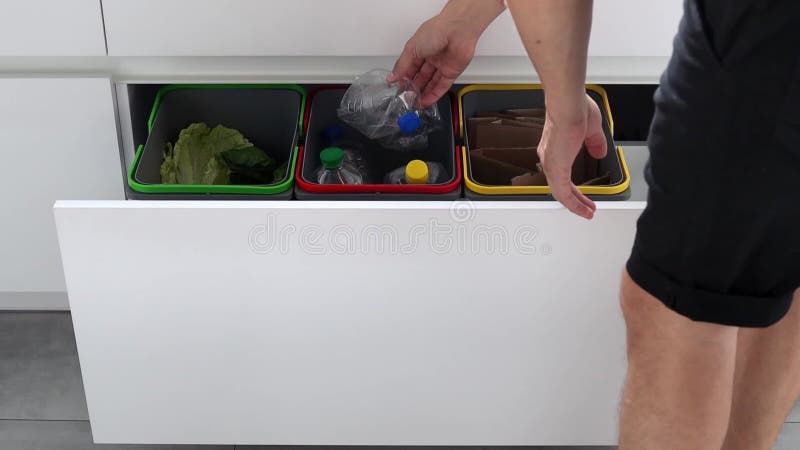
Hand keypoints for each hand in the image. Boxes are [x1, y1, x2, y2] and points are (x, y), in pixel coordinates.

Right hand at [388, 15, 479, 107]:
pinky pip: (441, 87)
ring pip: (430, 83)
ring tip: (414, 102)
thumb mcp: (411, 49)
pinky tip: (426, 102)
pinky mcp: (451, 73)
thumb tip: (392, 77)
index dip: (403, 78)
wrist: (458, 31)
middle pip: (420, 77)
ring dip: (422, 94)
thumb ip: (401, 65)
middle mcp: (430, 57)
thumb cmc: (436, 31)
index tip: (397, 88)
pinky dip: (433, 95)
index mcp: (419, 49)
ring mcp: (441, 66)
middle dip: (412, 88)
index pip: (409, 67)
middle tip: (406, 97)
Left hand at [538, 93, 607, 219]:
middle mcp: (549, 158)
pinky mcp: (556, 169)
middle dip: (575, 200)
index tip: (583, 195)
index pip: (562, 174)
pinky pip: (562, 193)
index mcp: (555, 148)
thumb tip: (600, 153)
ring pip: (560, 193)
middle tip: (587, 209)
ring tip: (588, 212)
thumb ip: (595, 143)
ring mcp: (551, 164)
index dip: (573, 186)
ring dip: (575, 204)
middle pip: (560, 186)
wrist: (568, 105)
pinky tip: (582, 209)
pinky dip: (573, 203)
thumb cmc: (575, 110)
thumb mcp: (591, 130)